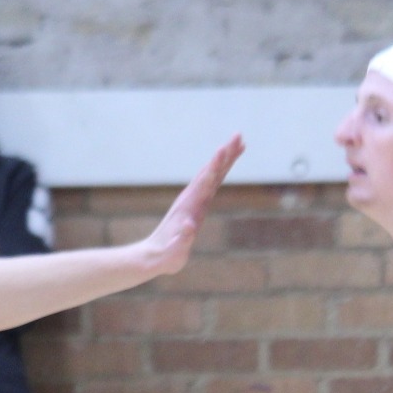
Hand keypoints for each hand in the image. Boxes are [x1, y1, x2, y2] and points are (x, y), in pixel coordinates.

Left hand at [138, 135, 244, 275]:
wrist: (153, 256)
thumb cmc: (165, 256)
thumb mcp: (174, 253)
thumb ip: (181, 240)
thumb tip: (189, 226)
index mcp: (189, 207)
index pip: (204, 182)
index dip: (215, 165)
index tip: (223, 149)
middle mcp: (191, 199)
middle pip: (211, 171)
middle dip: (225, 154)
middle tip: (238, 135)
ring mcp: (193, 200)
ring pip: (212, 173)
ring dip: (225, 157)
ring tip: (239, 142)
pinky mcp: (196, 204)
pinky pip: (211, 181)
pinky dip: (220, 169)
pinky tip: (227, 162)